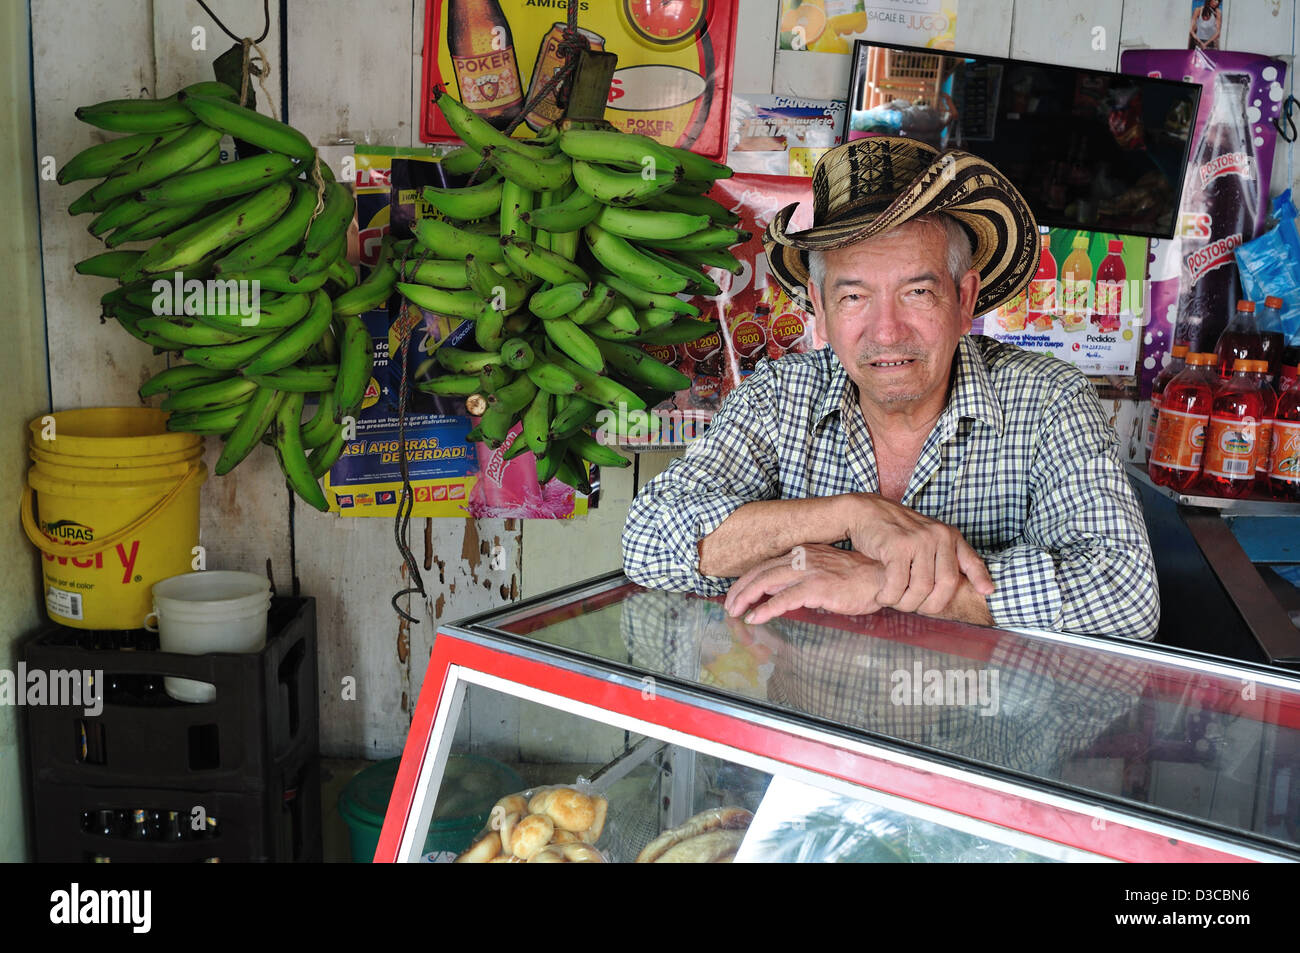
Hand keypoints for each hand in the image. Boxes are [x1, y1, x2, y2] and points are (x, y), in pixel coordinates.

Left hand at [724, 544, 886, 624]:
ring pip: (767, 582)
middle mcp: (803, 558)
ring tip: (735, 612)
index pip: (767, 564)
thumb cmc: (859, 580)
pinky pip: (784, 599)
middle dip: (741, 589)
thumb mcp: (826, 574)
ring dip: (747, 598)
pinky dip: (765, 609)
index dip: (748, 579)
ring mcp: (809, 571)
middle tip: (729, 606)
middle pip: (761, 572)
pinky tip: (755, 618)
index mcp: (804, 553)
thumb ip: (806, 581)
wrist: (883, 578)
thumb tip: (788, 597)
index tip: (737, 593)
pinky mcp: (817, 587)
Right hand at [844, 494, 993, 614]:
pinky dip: (889, 596)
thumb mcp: (925, 537)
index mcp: (948, 535)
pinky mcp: (897, 545)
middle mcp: (938, 535)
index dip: (981, 578)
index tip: (988, 592)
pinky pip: (898, 583)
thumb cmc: (894, 531)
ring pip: (921, 587)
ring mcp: (919, 540)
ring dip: (905, 602)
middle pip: (945, 584)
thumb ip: (943, 557)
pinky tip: (883, 596)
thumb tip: (973, 585)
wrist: (865, 512)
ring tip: (893, 601)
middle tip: (912, 607)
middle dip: (929, 605)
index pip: (971, 560)